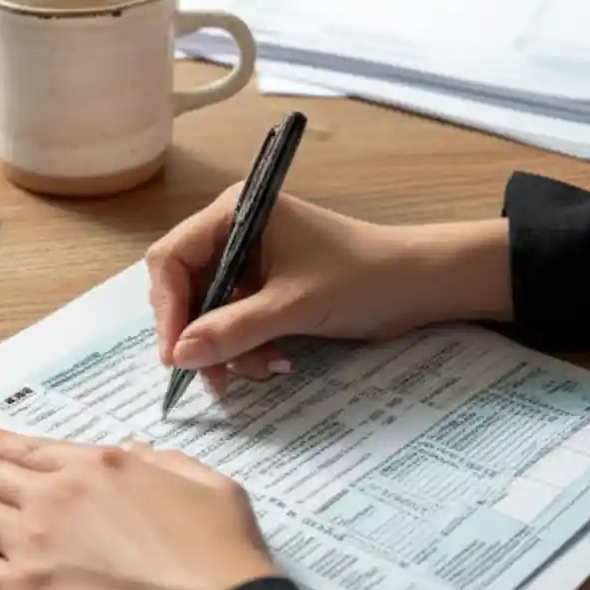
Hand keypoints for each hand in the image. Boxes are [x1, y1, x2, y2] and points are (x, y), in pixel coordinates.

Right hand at [146, 185, 511, 390]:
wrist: (420, 286)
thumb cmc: (363, 279)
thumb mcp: (293, 307)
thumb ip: (232, 330)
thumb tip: (179, 355)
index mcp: (235, 212)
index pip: (172, 258)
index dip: (168, 309)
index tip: (176, 355)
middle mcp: (234, 229)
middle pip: (185, 287)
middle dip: (198, 334)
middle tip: (212, 376)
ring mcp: (248, 257)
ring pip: (208, 310)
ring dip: (225, 347)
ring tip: (257, 372)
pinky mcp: (264, 284)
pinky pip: (233, 319)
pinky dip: (244, 346)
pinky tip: (272, 363)